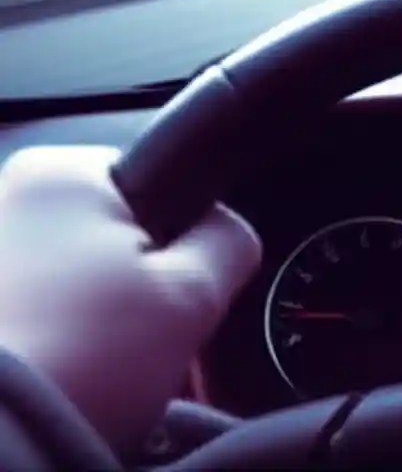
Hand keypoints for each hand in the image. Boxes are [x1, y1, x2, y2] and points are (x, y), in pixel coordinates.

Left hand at [0, 146, 259, 451]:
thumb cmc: (79, 359)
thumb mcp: (192, 296)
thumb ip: (230, 243)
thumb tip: (231, 235)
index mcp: (59, 172)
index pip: (165, 184)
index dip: (191, 243)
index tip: (182, 294)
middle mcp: (2, 196)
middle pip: (115, 236)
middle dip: (139, 288)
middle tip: (145, 342)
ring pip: (72, 281)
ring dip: (96, 320)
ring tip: (99, 369)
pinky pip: (35, 313)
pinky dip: (56, 341)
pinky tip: (64, 377)